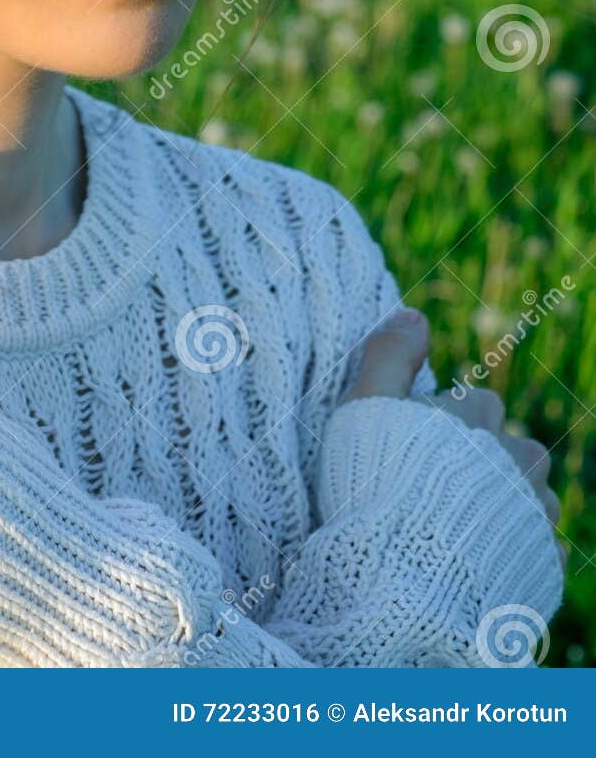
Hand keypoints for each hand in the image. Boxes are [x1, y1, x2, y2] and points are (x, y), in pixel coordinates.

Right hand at [341, 307, 565, 568]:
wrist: (401, 589)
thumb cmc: (373, 491)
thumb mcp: (362, 407)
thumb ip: (388, 354)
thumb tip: (414, 316)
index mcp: (478, 415)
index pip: (474, 405)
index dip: (442, 427)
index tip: (412, 452)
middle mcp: (518, 459)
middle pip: (511, 449)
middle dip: (484, 464)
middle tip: (435, 493)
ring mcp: (534, 515)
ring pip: (532, 498)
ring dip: (507, 506)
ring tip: (461, 530)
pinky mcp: (543, 567)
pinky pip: (538, 551)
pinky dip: (515, 554)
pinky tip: (478, 566)